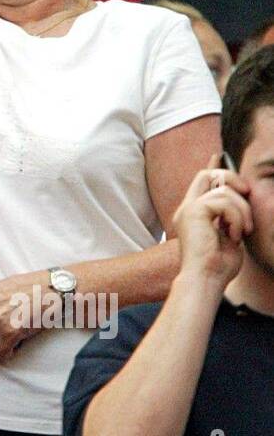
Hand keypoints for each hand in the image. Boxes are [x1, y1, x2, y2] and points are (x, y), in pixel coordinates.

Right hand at [173, 155, 251, 288]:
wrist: (206, 280)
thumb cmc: (218, 267)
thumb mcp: (229, 236)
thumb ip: (230, 217)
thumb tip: (242, 201)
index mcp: (193, 215)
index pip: (202, 182)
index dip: (212, 167)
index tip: (218, 156)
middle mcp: (187, 209)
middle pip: (207, 175)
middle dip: (232, 179)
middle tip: (247, 195)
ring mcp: (189, 209)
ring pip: (224, 190)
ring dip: (242, 210)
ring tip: (242, 232)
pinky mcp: (194, 211)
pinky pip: (224, 202)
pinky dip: (236, 218)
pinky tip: (234, 235)